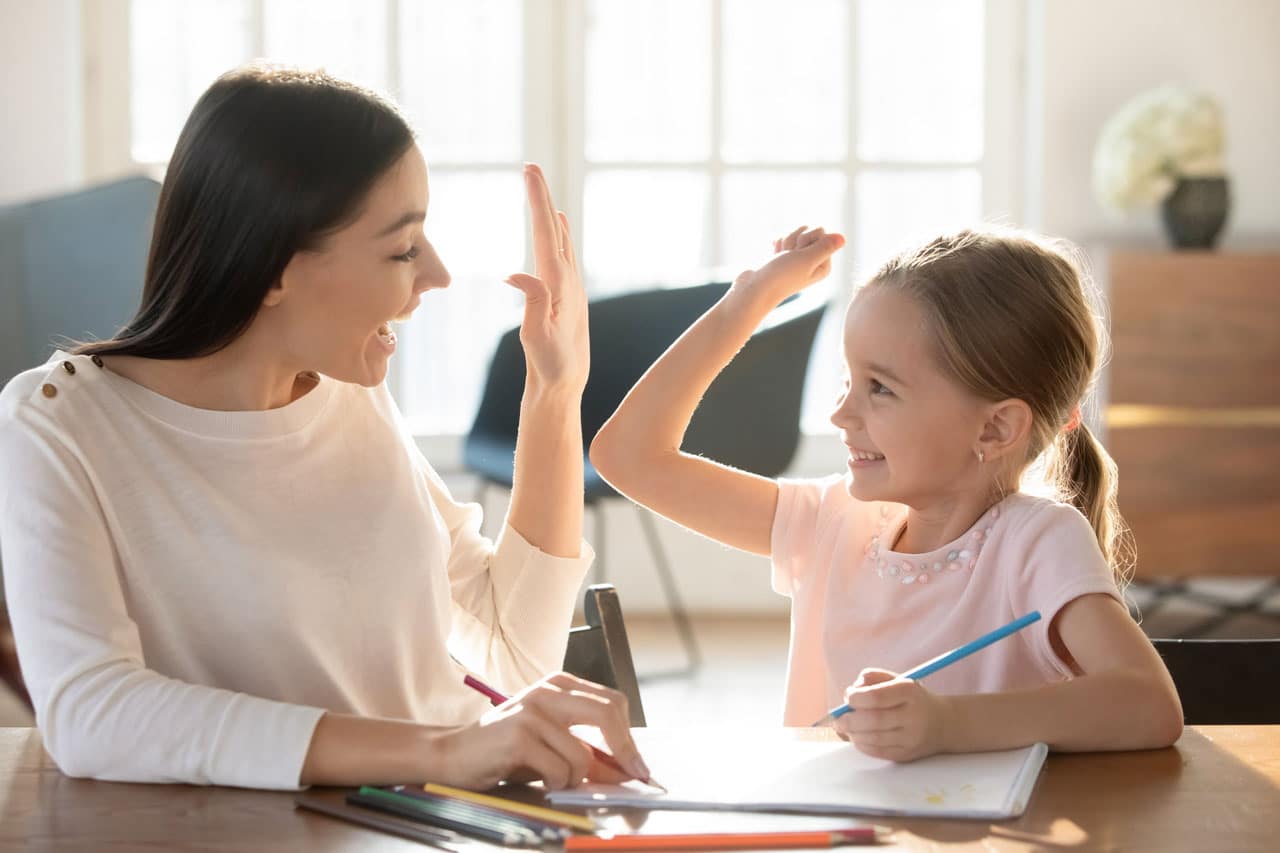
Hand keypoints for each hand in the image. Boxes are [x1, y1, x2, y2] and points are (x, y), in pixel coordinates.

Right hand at [432, 672, 647, 790]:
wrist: (450, 754)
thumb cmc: (504, 751)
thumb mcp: (550, 745)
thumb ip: (586, 751)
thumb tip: (625, 770)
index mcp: (559, 685)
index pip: (612, 703)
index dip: (629, 737)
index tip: (638, 765)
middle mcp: (548, 690)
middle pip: (608, 713)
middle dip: (626, 751)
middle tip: (634, 777)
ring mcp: (533, 710)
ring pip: (583, 755)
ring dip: (575, 780)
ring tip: (553, 780)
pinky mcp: (519, 735)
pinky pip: (560, 770)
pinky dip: (556, 785)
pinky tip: (538, 780)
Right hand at [505, 164, 588, 392]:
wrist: (565, 386)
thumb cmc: (551, 366)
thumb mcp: (538, 337)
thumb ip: (533, 302)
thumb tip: (515, 273)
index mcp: (559, 285)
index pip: (546, 233)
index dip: (537, 201)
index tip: (529, 173)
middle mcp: (569, 281)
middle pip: (554, 229)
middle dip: (541, 197)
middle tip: (531, 167)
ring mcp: (570, 288)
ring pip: (560, 240)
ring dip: (549, 212)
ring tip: (542, 189)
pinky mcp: (566, 296)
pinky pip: (561, 254)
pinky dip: (556, 233)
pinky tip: (558, 226)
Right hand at [730, 225, 845, 305]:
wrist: (755, 287)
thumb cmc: (782, 276)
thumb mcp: (807, 259)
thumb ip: (826, 247)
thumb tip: (843, 238)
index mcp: (823, 264)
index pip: (821, 232)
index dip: (807, 238)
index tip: (799, 254)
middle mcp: (812, 261)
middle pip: (808, 230)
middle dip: (795, 239)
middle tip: (788, 257)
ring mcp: (797, 258)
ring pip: (794, 232)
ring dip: (784, 242)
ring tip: (779, 258)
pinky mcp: (783, 255)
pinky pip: (782, 237)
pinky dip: (776, 244)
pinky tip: (773, 256)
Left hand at [835, 668, 954, 761]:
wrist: (942, 723)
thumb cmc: (912, 699)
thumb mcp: (897, 680)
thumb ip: (873, 678)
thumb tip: (853, 689)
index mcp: (909, 692)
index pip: (876, 697)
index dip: (856, 698)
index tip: (848, 697)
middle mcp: (913, 716)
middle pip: (873, 721)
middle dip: (849, 720)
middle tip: (838, 719)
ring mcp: (911, 738)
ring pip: (873, 739)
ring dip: (853, 733)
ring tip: (846, 727)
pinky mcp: (907, 755)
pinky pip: (878, 752)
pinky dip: (862, 745)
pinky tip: (858, 737)